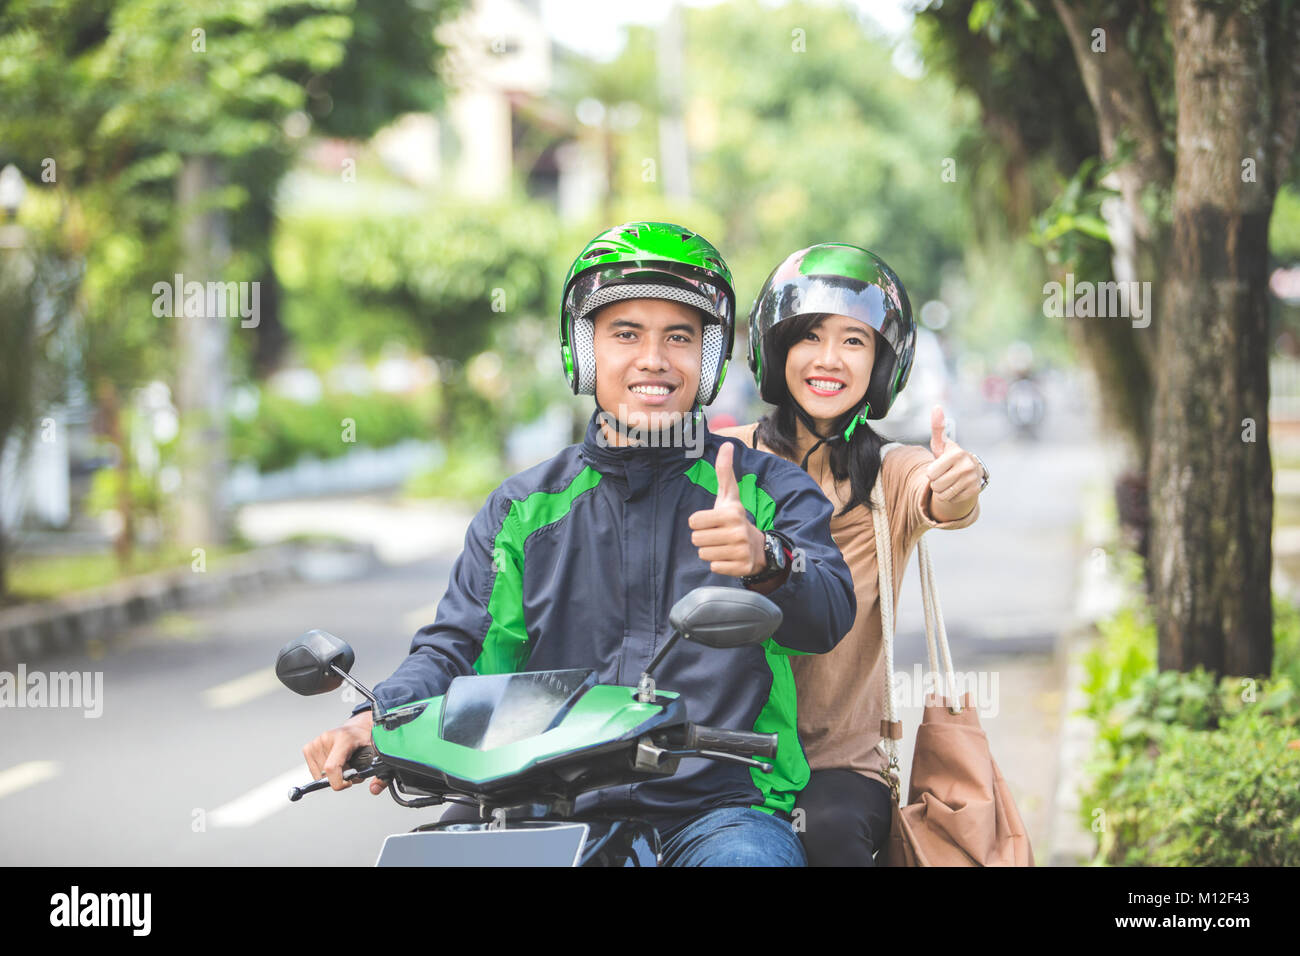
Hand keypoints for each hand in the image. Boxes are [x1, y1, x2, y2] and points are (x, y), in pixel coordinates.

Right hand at [302, 710, 385, 795]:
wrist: (358, 728)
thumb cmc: (366, 740)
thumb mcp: (377, 755)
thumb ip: (380, 774)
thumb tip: (375, 789)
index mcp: (344, 738)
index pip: (332, 767)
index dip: (338, 782)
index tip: (348, 782)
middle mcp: (327, 738)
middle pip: (326, 775)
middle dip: (340, 777)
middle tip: (351, 768)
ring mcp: (316, 742)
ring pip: (319, 775)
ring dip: (332, 775)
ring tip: (344, 764)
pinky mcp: (309, 748)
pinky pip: (314, 771)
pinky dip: (324, 772)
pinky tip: (335, 762)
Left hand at [689, 441, 765, 576]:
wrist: (759, 547)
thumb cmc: (736, 518)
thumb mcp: (730, 496)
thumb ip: (724, 471)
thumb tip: (727, 444)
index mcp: (731, 513)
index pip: (693, 522)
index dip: (699, 522)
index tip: (712, 521)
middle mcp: (737, 532)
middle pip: (696, 539)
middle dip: (704, 538)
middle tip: (718, 535)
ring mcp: (741, 551)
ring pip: (703, 555)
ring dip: (710, 551)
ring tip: (723, 545)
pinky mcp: (742, 567)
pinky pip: (714, 568)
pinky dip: (719, 564)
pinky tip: (729, 557)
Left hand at [925, 405, 981, 519]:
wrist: (968, 471)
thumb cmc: (949, 457)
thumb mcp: (941, 444)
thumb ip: (937, 427)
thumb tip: (936, 407)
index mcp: (956, 453)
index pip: (930, 473)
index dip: (931, 472)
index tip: (938, 467)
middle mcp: (967, 466)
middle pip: (936, 485)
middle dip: (935, 482)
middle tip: (943, 475)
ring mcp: (972, 479)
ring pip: (944, 494)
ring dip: (942, 490)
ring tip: (949, 481)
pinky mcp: (975, 490)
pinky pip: (952, 499)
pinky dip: (951, 496)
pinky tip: (957, 487)